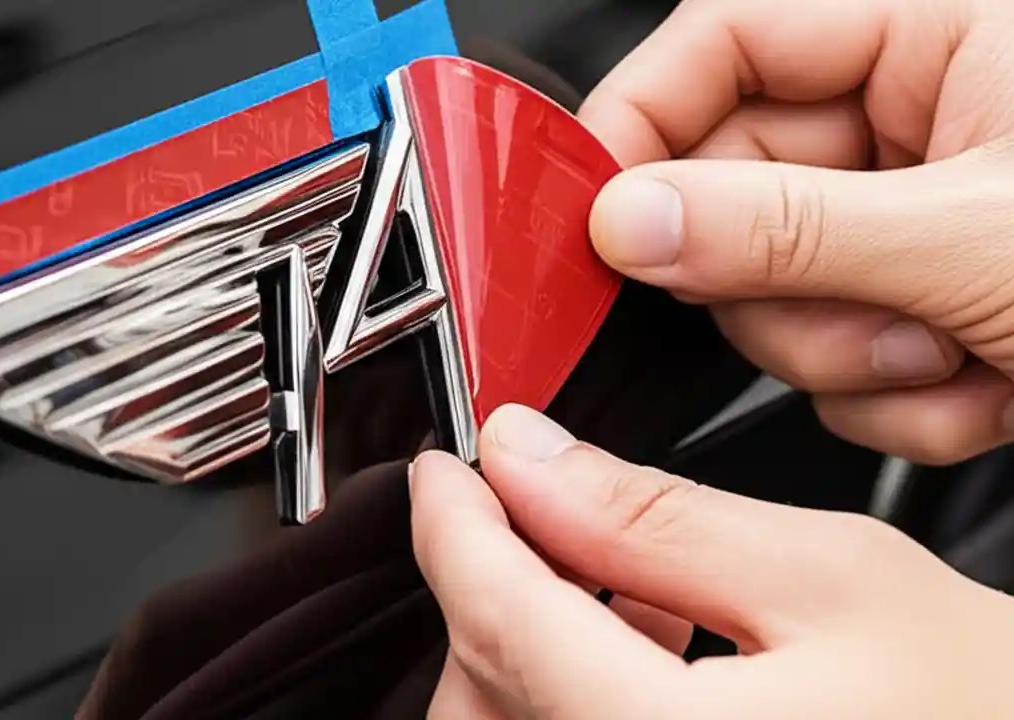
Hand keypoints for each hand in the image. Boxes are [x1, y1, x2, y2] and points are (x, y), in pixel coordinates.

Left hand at [411, 405, 1013, 717]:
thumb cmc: (992, 712)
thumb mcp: (832, 581)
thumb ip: (655, 516)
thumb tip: (530, 457)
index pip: (492, 616)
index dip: (451, 523)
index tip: (444, 470)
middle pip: (482, 687)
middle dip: (493, 587)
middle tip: (542, 508)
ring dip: (531, 641)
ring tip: (621, 576)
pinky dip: (570, 690)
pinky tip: (650, 648)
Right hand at [580, 0, 1013, 463]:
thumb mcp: (975, 239)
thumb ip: (788, 229)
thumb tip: (632, 222)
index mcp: (933, 32)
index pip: (723, 42)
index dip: (641, 123)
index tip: (595, 215)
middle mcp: (912, 116)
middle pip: (728, 191)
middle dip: (778, 286)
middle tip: (850, 311)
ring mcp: (906, 215)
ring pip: (768, 292)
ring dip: (842, 353)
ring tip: (949, 352)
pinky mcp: (913, 299)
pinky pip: (825, 355)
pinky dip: (887, 396)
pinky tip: (980, 381)